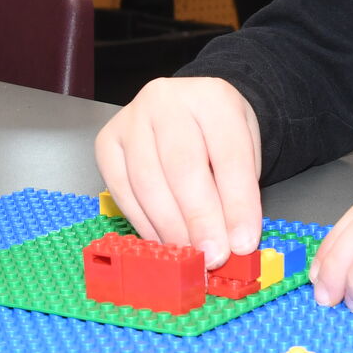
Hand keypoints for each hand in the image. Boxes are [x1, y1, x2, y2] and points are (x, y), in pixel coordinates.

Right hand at [94, 76, 263, 268]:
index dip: (238, 203)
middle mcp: (167, 100)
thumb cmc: (218, 134)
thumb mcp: (245, 150)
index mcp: (212, 97)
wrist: (188, 108)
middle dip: (200, 219)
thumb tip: (234, 242)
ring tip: (189, 254)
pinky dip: (143, 222)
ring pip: (148, 181)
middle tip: (213, 256)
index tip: (243, 242)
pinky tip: (163, 240)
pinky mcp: (107, 141)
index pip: (230, 153)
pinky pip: (122, 189)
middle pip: (183, 166)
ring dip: (170, 227)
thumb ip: (240, 191)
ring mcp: (132, 119)